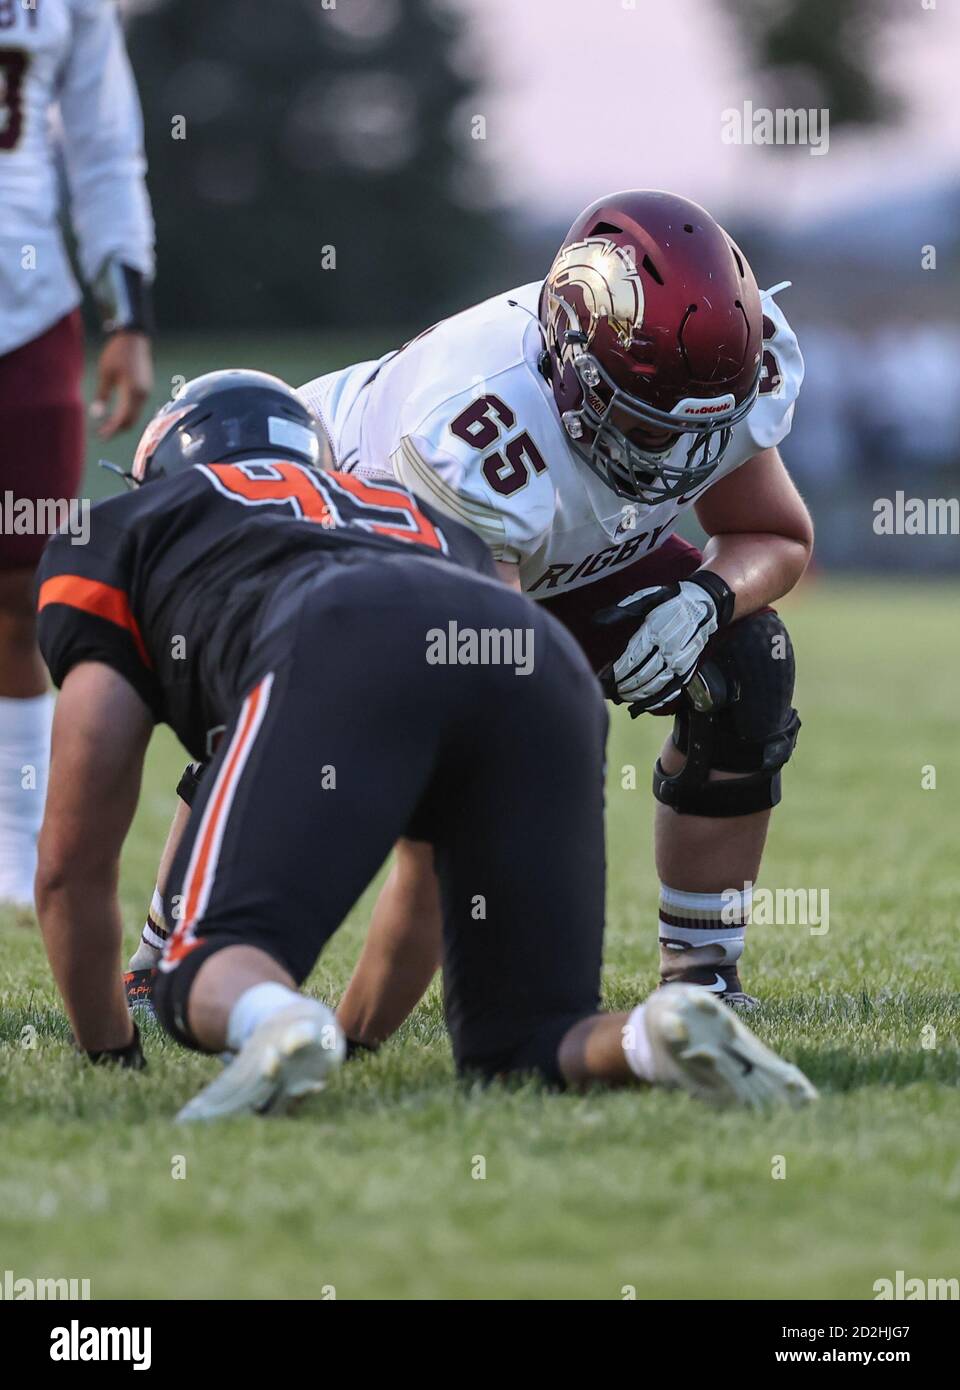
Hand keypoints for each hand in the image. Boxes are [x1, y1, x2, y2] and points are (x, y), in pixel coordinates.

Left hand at [90, 331, 153, 438]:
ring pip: (135, 415)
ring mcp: (146, 392)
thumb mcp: (106, 373)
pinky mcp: (145, 388)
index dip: (111, 429)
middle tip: (101, 433)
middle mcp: (142, 395)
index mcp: (132, 392)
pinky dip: (127, 414)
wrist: (135, 338)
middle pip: (131, 421)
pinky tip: (116, 413)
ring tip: (106, 425)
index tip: (100, 436)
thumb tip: (96, 415)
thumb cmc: (117, 353)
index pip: (123, 419)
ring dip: (122, 422)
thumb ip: (102, 394)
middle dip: (116, 429)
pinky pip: (137, 407)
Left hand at [610, 579, 720, 711]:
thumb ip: (621, 611)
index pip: (631, 660)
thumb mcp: (645, 599)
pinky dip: (657, 701)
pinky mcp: (688, 669)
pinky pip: (671, 690)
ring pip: (655, 686)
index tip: (603, 680)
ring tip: (622, 699)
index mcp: (655, 632)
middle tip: (610, 693)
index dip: (616, 673)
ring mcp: (679, 662)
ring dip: (637, 696)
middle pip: (641, 676)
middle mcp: (668, 650)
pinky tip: (644, 706)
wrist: (704, 604)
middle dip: (623, 687)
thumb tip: (596, 621)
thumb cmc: (670, 601)